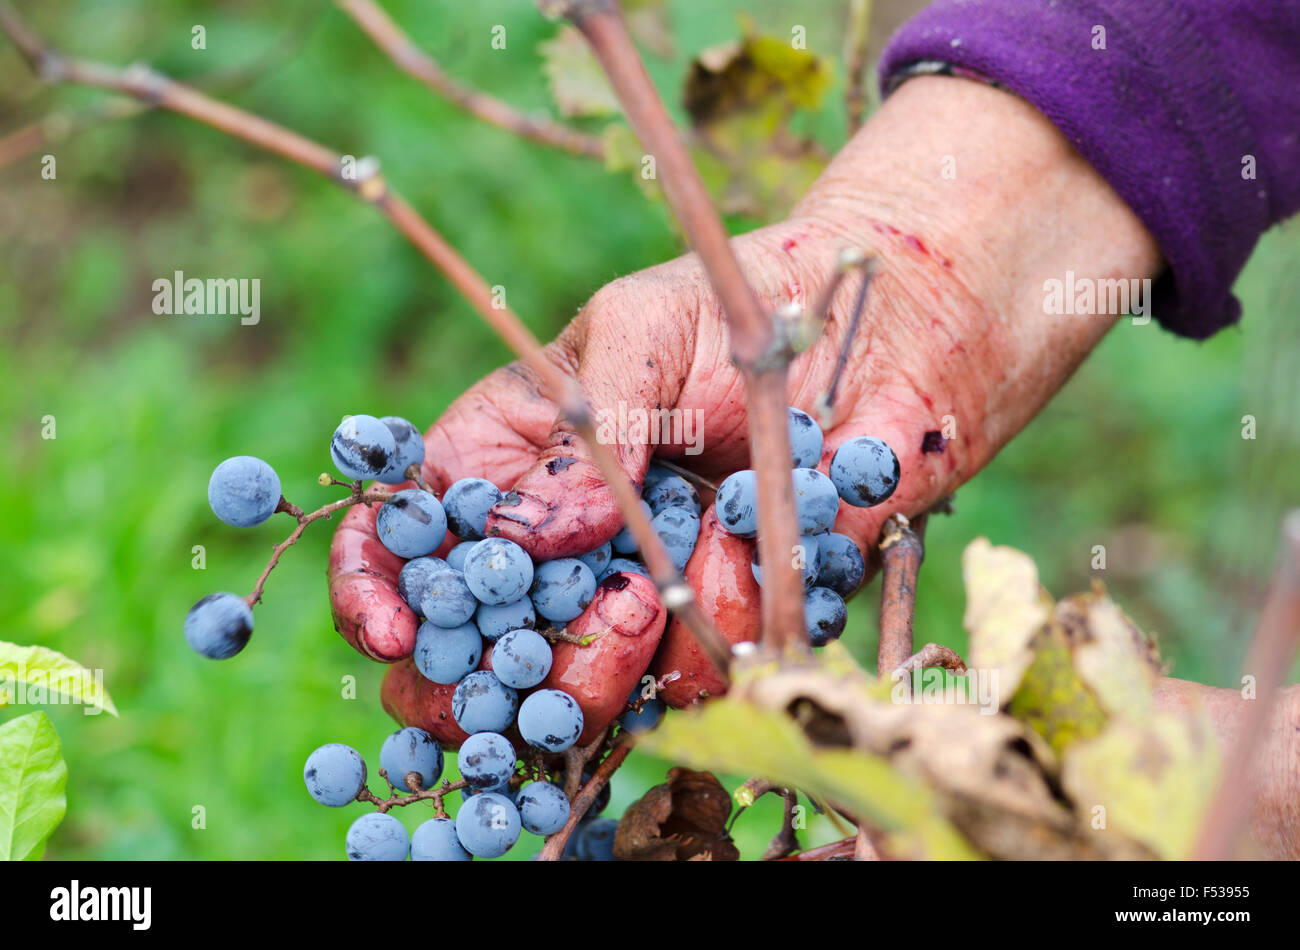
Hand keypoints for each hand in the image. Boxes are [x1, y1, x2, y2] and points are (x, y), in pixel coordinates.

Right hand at [328, 76, 1160, 732]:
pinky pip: (708, 672)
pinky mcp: (731, 621)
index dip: (378, 593)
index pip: (408, 540)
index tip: (397, 634)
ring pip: (594, 687)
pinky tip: (749, 545)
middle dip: (515, 668)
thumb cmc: (737, 302)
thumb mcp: (641, 326)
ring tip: (701, 543)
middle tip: (579, 635)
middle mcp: (566, 547)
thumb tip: (546, 529)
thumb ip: (587, 415)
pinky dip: (730, 623)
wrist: (886, 323)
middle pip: (487, 652)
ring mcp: (643, 593)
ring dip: (633, 649)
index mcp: (513, 464)